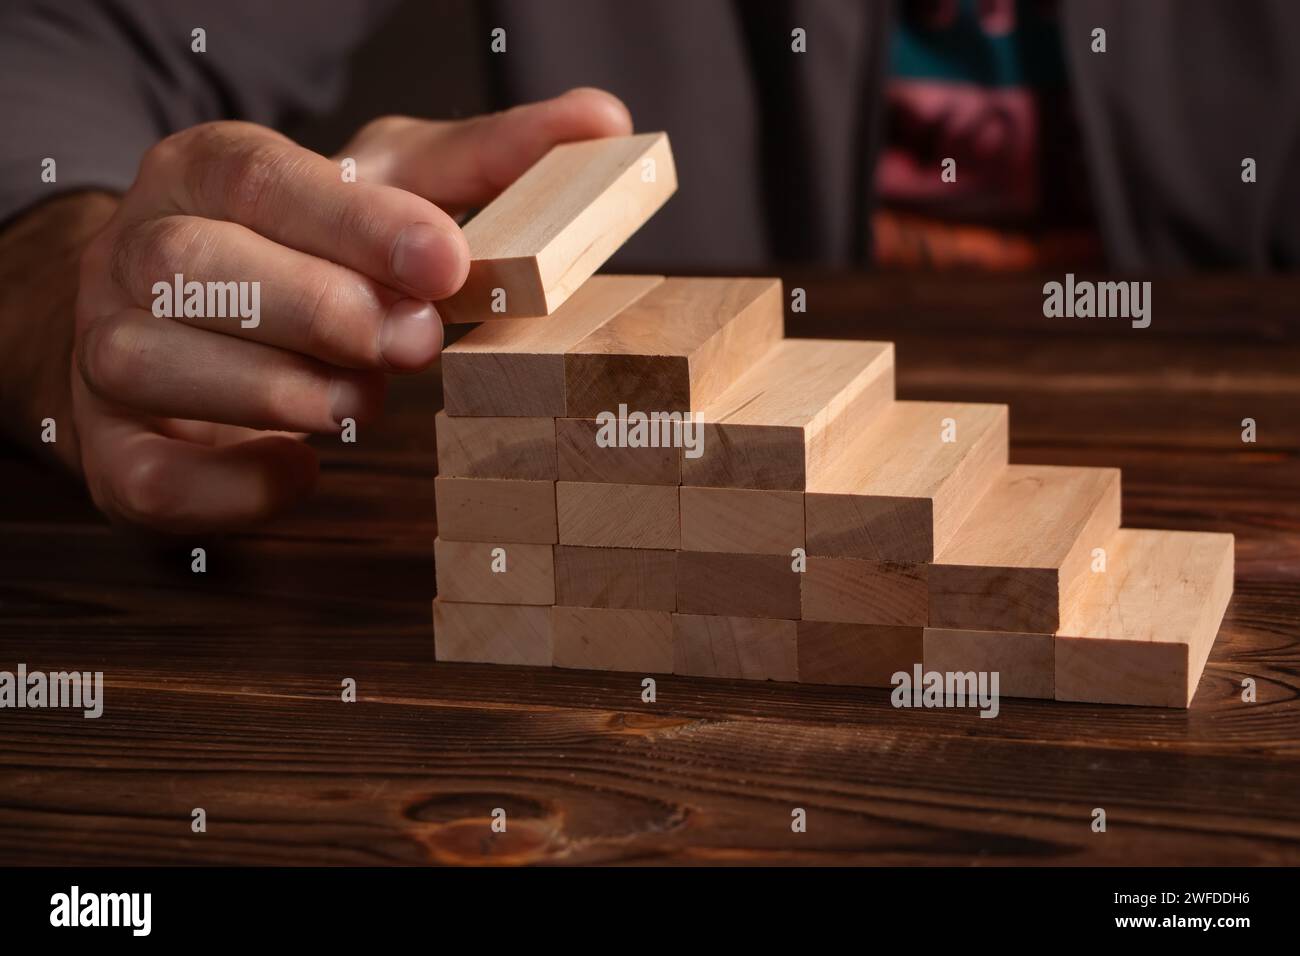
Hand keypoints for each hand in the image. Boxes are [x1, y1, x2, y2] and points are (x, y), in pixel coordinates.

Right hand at [53, 88, 631, 531]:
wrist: (175, 319)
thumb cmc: (303, 249)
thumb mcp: (392, 190)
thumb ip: (487, 162)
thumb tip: (602, 122)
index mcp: (205, 171)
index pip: (265, 180)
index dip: (358, 227)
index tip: (447, 264)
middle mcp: (138, 251)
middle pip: (197, 269)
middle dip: (321, 311)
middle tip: (416, 343)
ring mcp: (109, 348)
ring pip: (157, 366)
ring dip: (283, 393)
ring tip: (363, 402)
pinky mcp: (113, 445)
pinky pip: (146, 478)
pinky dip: (234, 483)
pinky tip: (302, 466)